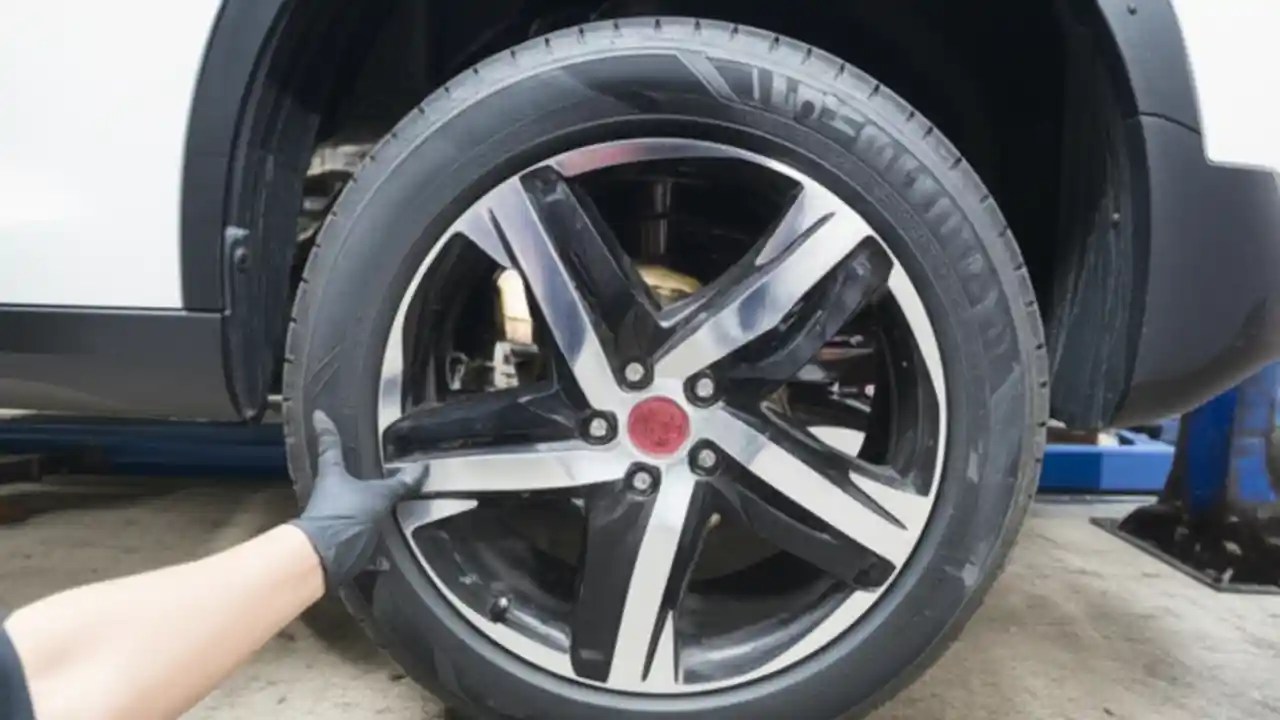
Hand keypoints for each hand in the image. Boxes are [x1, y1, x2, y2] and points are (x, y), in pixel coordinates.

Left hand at [291, 410, 428, 588]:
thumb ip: (399, 485)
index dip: (326, 429)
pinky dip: (371, 529)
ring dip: (361, 499)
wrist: (323, 558)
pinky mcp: (337, 537)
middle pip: (336, 474)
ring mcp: (330, 515)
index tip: (319, 414)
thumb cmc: (345, 516)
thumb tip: (421, 468)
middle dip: (347, 468)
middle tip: (359, 457)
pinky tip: (385, 538)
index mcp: (332, 474)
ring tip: (381, 496)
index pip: (330, 446)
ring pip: (347, 501)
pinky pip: (357, 527)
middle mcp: (327, 492)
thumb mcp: (378, 497)